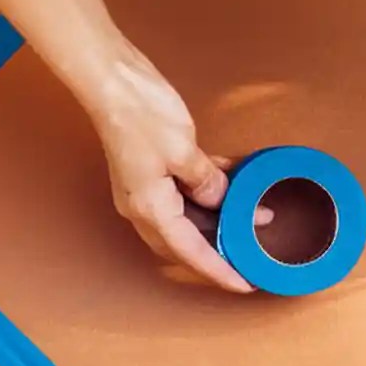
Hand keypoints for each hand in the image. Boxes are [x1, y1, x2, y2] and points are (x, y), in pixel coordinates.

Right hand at [83, 40, 271, 292]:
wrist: (111, 80)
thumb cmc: (142, 114)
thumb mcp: (184, 152)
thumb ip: (207, 182)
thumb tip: (220, 202)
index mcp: (150, 208)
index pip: (191, 252)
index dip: (218, 270)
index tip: (243, 284)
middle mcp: (144, 205)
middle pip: (187, 240)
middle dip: (220, 249)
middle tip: (251, 253)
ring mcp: (146, 187)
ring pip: (188, 216)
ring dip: (219, 216)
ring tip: (254, 213)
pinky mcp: (152, 168)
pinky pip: (185, 189)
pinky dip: (210, 188)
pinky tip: (237, 179)